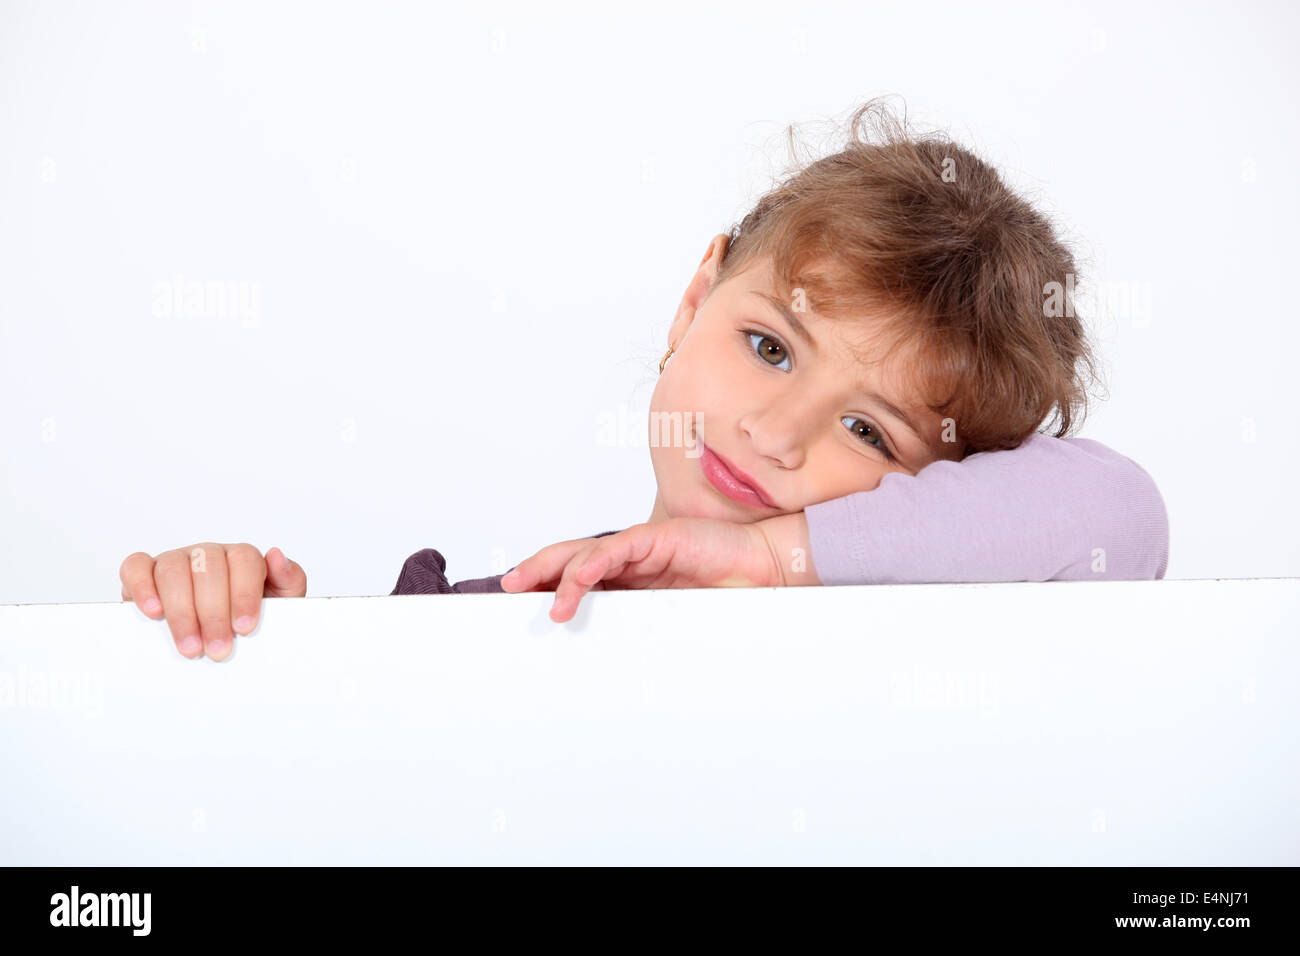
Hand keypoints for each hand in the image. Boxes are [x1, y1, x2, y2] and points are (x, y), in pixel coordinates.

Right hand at [120, 543, 306, 660]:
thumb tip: (277, 556)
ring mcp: (175, 559)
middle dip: (214, 614)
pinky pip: (137, 567)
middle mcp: (208, 554)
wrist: (213, 635)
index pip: (244, 560)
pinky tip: (153, 612)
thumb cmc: (244, 618)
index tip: (245, 628)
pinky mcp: (145, 570)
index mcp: (241, 558)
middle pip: (208, 567)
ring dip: (182, 611)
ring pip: (174, 570)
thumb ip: (288, 581)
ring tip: (190, 646)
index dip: (244, 594)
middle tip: (218, 649)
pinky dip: (142, 587)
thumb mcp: (279, 604)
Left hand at [500, 518, 782, 622]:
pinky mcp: (656, 539)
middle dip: (535, 572)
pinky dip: (590, 567)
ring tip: (526, 588)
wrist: (764, 573)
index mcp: (631, 580)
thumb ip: (639, 629)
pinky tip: (573, 584)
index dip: (548, 588)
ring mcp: (641, 547)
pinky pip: (614, 550)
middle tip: (507, 588)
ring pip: (582, 553)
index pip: (579, 579)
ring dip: (551, 570)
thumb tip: (603, 661)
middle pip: (569, 560)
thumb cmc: (725, 597)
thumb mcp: (670, 622)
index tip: (519, 606)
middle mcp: (630, 561)